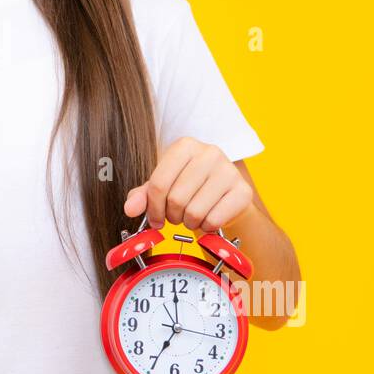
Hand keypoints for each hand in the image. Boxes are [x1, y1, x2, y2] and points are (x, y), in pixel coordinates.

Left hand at [123, 137, 253, 233]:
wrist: (227, 198)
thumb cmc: (191, 189)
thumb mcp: (163, 187)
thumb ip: (142, 195)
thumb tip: (130, 208)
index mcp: (185, 146)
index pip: (158, 183)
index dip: (153, 208)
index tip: (155, 219)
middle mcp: (209, 152)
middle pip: (176, 199)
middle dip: (172, 216)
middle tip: (177, 216)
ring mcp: (229, 170)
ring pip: (194, 211)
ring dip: (189, 223)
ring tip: (193, 217)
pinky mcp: (244, 191)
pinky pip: (214, 220)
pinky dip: (207, 227)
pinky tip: (208, 219)